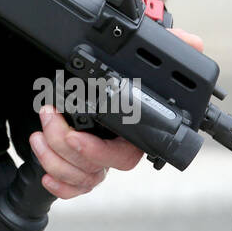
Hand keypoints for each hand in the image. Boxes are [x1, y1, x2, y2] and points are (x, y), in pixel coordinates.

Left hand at [31, 25, 206, 198]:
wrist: (84, 77)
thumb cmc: (118, 69)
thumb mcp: (135, 54)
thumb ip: (166, 46)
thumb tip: (192, 43)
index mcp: (133, 131)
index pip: (124, 153)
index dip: (98, 151)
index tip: (74, 137)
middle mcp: (116, 149)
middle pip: (97, 166)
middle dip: (65, 145)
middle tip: (49, 118)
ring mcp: (99, 160)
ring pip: (82, 177)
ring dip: (55, 159)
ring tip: (39, 134)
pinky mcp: (80, 165)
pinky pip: (75, 187)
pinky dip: (61, 185)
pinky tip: (47, 175)